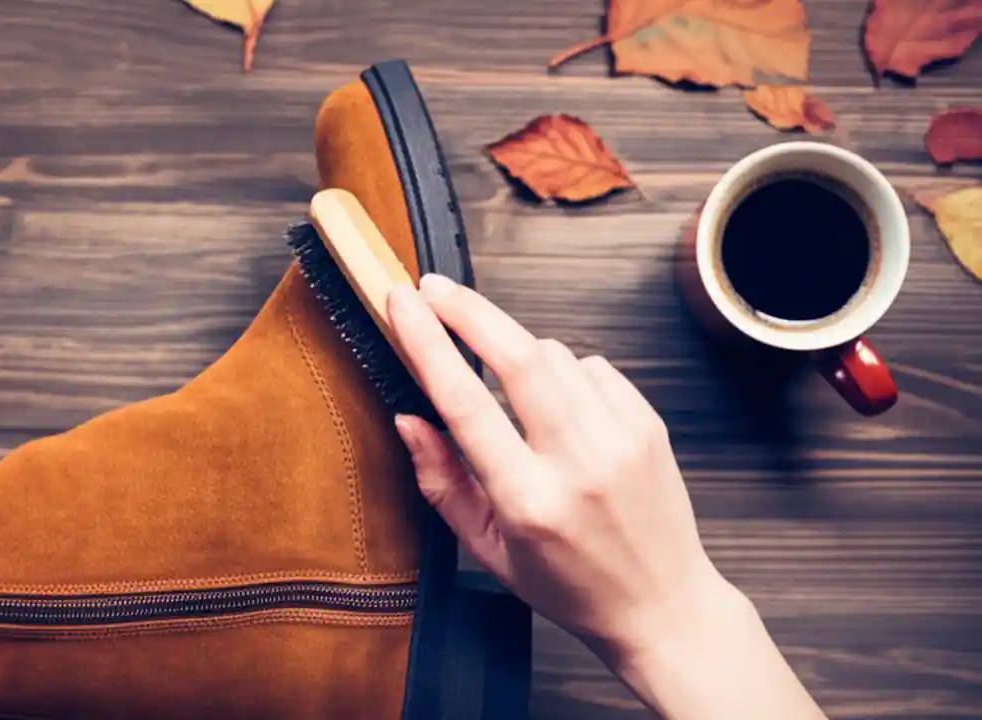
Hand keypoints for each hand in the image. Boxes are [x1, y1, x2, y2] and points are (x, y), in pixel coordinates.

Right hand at [388, 274, 824, 718]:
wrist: (663, 604)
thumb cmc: (570, 585)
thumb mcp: (487, 550)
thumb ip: (441, 482)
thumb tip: (409, 419)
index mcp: (529, 501)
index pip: (467, 404)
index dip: (430, 345)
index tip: (405, 307)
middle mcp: (579, 463)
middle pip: (519, 356)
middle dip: (469, 311)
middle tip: (433, 288)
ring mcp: (621, 439)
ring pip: (555, 354)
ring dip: (518, 351)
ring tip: (507, 383)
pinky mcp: (648, 423)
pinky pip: (592, 367)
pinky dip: (565, 373)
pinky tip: (560, 408)